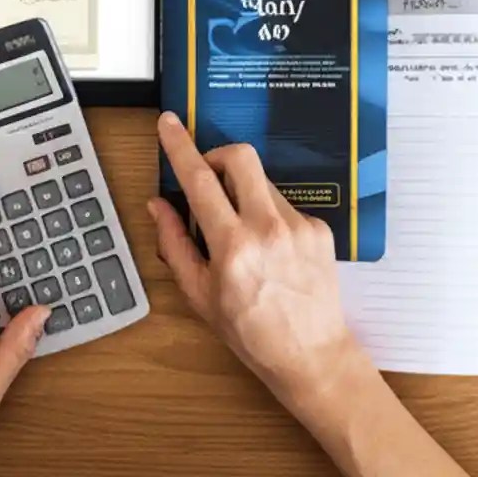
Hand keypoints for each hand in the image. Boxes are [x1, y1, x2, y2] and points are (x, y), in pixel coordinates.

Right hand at [148, 111, 365, 404]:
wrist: (311, 353)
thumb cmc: (251, 332)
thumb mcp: (200, 295)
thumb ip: (174, 244)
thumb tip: (159, 205)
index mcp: (233, 246)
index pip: (200, 180)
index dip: (180, 146)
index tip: (169, 124)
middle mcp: (268, 228)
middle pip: (241, 157)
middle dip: (218, 155)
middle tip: (208, 178)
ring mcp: (299, 226)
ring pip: (262, 182)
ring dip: (243, 193)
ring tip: (240, 233)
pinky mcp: (319, 229)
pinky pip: (284, 205)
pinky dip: (268, 215)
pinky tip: (270, 250)